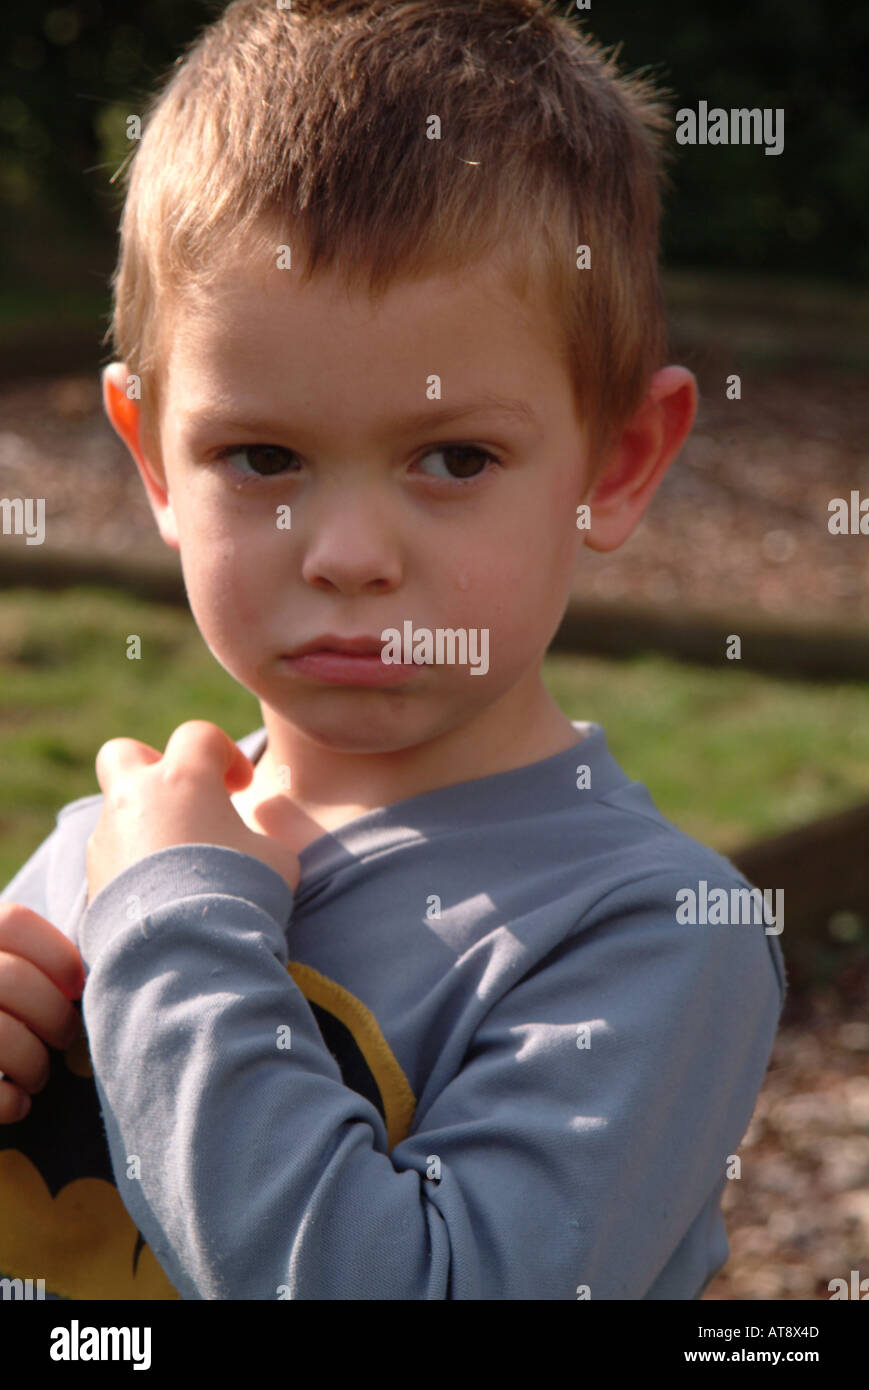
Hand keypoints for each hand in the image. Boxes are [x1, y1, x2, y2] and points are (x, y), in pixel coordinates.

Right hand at [0, 902, 84, 1122]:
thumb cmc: (1, 1007)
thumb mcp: (5, 974)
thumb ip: (29, 965)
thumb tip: (83, 981)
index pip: (12, 922)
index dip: (56, 954)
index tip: (77, 987)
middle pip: (11, 978)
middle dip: (54, 1014)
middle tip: (65, 1036)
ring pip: (1, 1035)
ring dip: (34, 1062)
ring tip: (38, 1075)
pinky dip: (10, 1101)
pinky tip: (18, 1103)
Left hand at [86, 721, 302, 904]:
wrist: (186, 953)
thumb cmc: (240, 893)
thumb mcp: (278, 857)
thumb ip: (261, 836)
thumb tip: (253, 842)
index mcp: (183, 778)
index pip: (199, 736)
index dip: (225, 754)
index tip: (240, 788)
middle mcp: (135, 797)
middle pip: (124, 753)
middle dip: (151, 769)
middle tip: (182, 802)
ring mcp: (107, 838)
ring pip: (117, 812)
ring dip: (144, 827)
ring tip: (178, 868)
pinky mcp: (92, 879)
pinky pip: (111, 859)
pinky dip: (132, 868)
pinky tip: (161, 899)